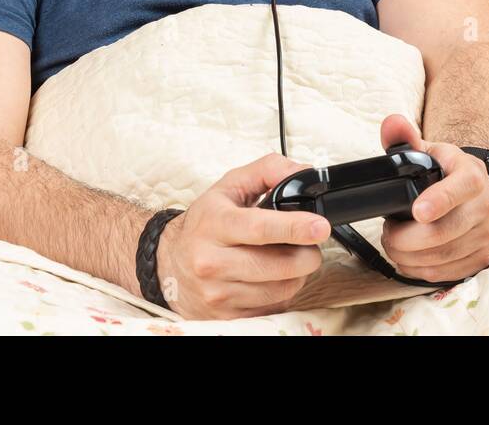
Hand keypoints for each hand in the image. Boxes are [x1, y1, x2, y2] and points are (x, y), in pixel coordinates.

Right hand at [154, 153, 330, 319]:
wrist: (167, 262)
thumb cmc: (204, 222)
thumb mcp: (230, 185)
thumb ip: (268, 170)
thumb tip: (303, 173)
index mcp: (214, 224)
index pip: (259, 228)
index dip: (294, 228)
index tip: (320, 226)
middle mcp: (211, 262)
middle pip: (277, 265)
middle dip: (307, 255)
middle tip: (309, 243)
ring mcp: (217, 294)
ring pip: (280, 289)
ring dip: (297, 274)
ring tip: (287, 259)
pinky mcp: (225, 317)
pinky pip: (272, 308)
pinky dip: (281, 293)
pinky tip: (271, 278)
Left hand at [378, 114, 488, 283]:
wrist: (473, 188)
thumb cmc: (443, 171)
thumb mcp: (426, 151)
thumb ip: (404, 138)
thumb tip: (391, 124)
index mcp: (472, 174)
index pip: (461, 187)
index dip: (439, 200)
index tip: (417, 211)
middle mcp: (486, 204)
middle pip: (445, 231)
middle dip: (407, 239)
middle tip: (388, 234)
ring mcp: (487, 233)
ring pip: (444, 256)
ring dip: (410, 257)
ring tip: (394, 246)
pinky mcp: (483, 256)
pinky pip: (449, 273)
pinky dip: (422, 270)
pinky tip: (409, 259)